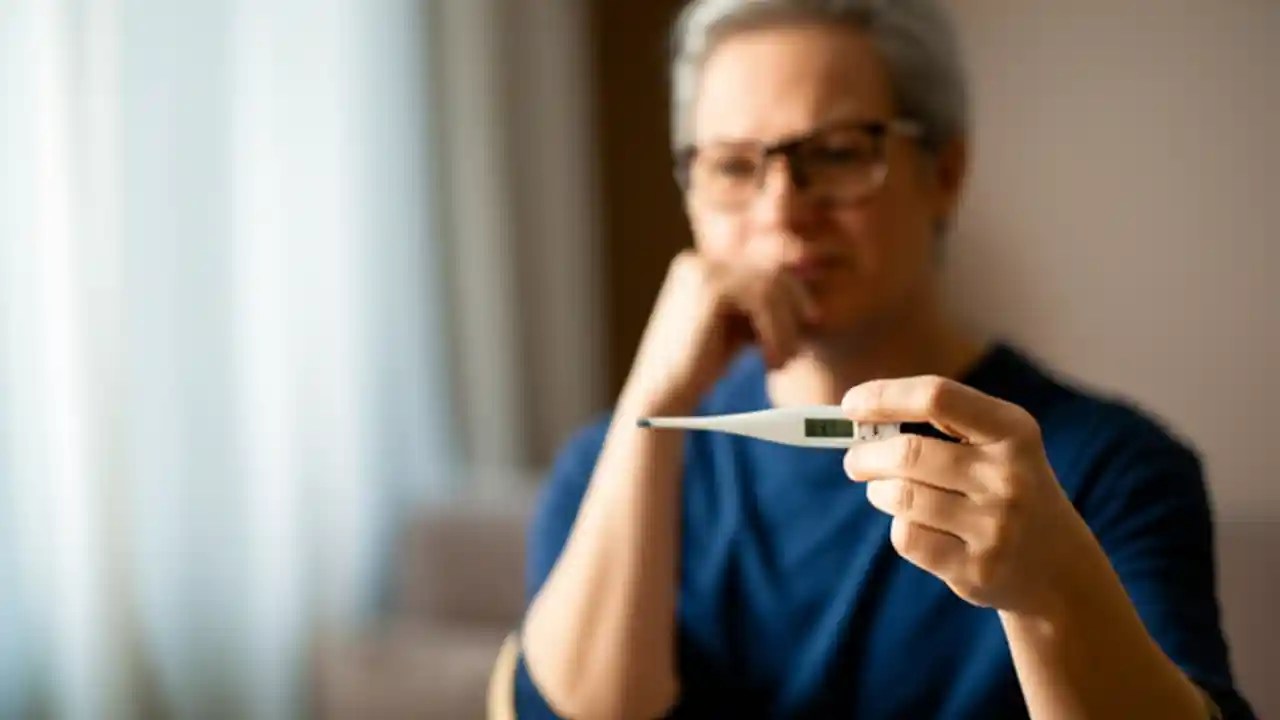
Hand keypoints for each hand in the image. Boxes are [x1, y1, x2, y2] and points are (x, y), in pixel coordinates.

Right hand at [622, 250, 817, 413]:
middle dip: (792, 312)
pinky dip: (776, 334)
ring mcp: (703, 270)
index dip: (792, 297)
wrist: (663, 394)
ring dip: (786, 329)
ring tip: (781, 363)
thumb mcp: (734, 329)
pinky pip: (763, 302)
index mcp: (700, 266)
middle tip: (795, 352)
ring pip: (772, 289)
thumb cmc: (698, 369)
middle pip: (770, 274)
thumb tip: (804, 301)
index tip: (807, 326)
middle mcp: (699, 260)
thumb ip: (757, 309)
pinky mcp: (711, 288)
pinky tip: (772, 362)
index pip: (761, 270)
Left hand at [840, 375, 1101, 616]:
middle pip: (907, 453)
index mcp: (1013, 431)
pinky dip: (899, 527)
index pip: (937, 396)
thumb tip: (858, 413)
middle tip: (855, 461)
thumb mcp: (997, 444)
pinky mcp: (977, 569)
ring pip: (900, 496)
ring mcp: (996, 526)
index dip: (885, 396)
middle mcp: (1009, 475)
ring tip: (885, 491)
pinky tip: (916, 525)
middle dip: (866, 455)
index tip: (850, 405)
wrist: (1059, 571)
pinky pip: (906, 537)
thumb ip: (938, 422)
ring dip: (879, 491)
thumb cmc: (1007, 489)